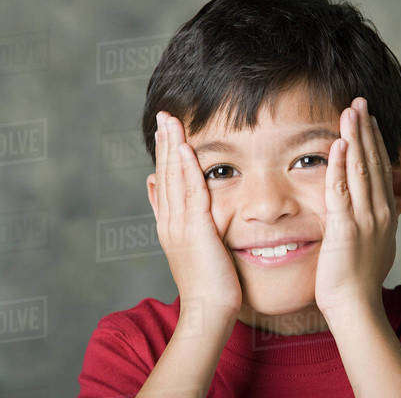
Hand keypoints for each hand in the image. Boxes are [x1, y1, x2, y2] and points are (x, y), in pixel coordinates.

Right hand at [153, 111, 241, 316]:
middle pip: (165, 174)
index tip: (164, 133)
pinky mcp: (196, 231)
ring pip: (174, 178)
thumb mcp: (192, 250)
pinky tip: (184, 147)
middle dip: (164, 143)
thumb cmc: (208, 284)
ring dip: (171, 147)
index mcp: (170, 225)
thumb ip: (183, 224)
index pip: (165, 182)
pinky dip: (186, 168)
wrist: (209, 311)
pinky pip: (191, 192)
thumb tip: (173, 203)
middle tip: (163, 116)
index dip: (163, 156)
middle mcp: (169, 222)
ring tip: (169, 120)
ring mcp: (179, 226)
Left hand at [314, 98, 397, 315]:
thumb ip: (378, 221)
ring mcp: (365, 219)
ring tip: (350, 111)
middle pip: (373, 162)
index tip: (369, 119)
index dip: (375, 141)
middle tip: (360, 101)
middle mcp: (381, 211)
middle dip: (366, 129)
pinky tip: (337, 144)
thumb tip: (378, 210)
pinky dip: (339, 166)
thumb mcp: (378, 244)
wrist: (357, 305)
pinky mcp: (346, 228)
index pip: (381, 168)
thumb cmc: (361, 278)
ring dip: (355, 138)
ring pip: (360, 170)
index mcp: (387, 213)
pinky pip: (341, 191)